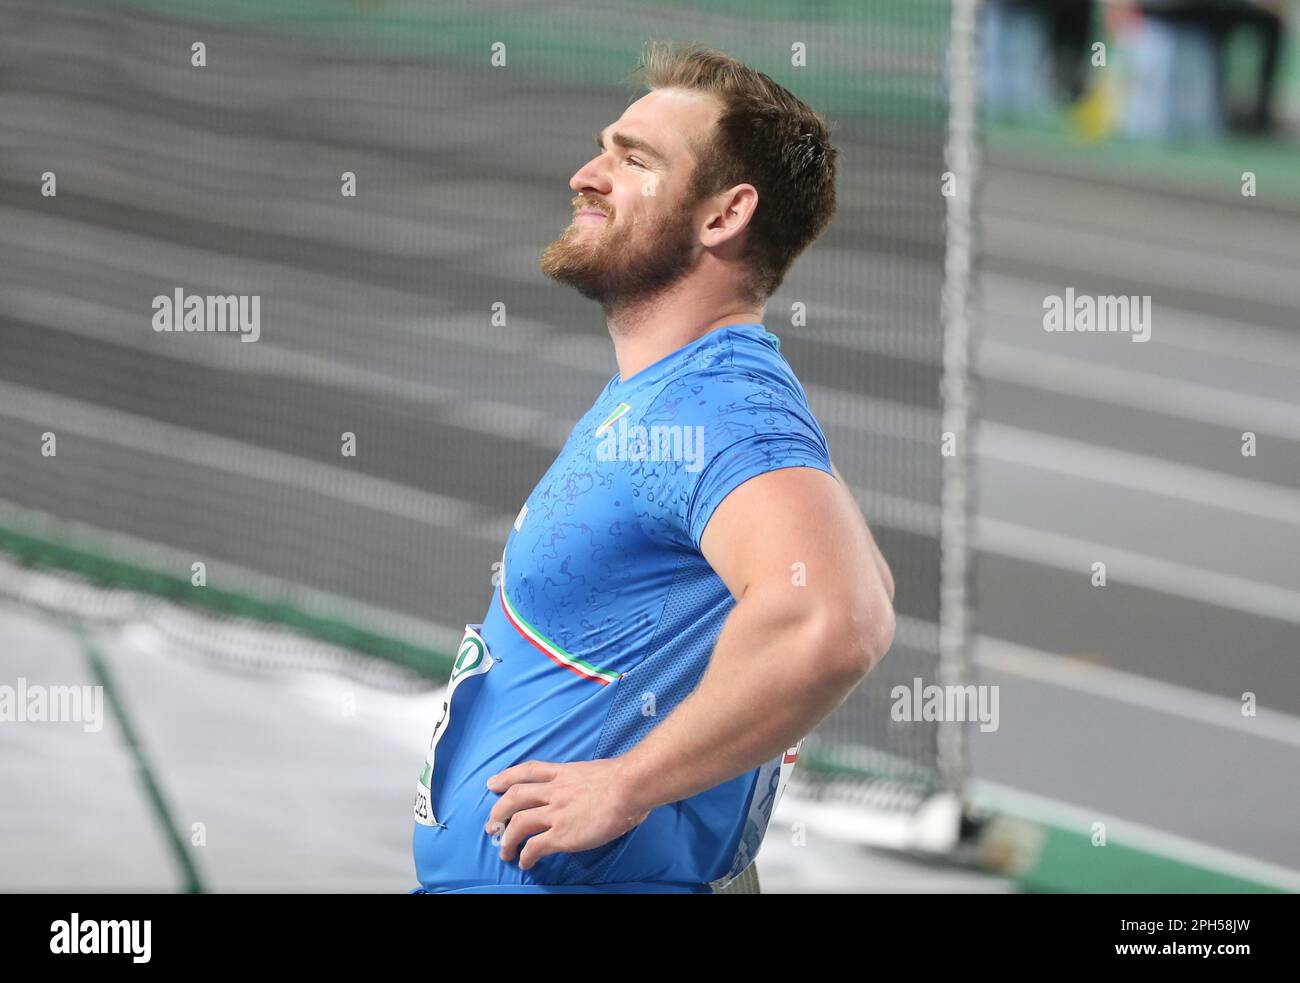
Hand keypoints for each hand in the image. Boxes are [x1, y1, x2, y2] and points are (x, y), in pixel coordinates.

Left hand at [483, 758, 650, 870]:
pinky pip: (535, 846)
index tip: (493, 783)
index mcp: (563, 773)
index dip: (506, 776)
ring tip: (504, 851)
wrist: (630, 786)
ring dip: (507, 838)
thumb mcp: (596, 771)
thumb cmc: (624, 778)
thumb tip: (592, 789)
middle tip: (491, 824)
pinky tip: (525, 863)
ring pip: (518, 823)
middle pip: (514, 797)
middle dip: (498, 811)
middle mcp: (554, 791)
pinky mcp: (562, 834)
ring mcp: (556, 812)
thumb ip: (585, 780)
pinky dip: (526, 856)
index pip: (527, 771)